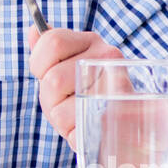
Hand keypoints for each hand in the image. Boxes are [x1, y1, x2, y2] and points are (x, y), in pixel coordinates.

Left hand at [27, 26, 167, 167]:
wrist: (134, 128)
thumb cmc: (90, 96)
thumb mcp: (66, 68)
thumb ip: (49, 51)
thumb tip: (33, 30)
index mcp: (91, 43)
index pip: (52, 41)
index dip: (38, 63)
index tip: (45, 75)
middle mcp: (108, 58)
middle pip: (53, 80)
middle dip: (50, 100)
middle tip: (64, 105)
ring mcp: (118, 88)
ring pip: (62, 110)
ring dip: (62, 121)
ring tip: (77, 118)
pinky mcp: (123, 119)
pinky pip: (80, 132)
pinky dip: (75, 137)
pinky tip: (85, 133)